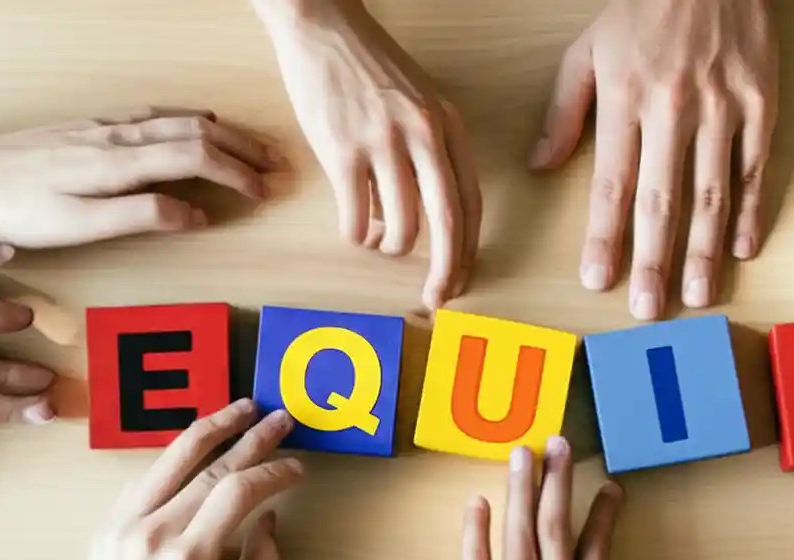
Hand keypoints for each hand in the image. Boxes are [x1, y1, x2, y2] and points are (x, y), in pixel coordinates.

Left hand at [0, 106, 278, 246]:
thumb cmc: (16, 212)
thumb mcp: (79, 227)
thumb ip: (141, 217)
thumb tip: (196, 214)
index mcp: (119, 162)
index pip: (197, 157)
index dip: (238, 172)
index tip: (267, 191)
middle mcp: (118, 136)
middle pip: (197, 131)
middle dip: (244, 148)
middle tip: (279, 168)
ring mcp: (105, 126)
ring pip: (179, 119)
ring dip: (224, 132)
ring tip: (254, 148)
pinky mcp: (91, 125)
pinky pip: (156, 113)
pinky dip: (191, 119)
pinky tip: (199, 123)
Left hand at [37, 400, 302, 559]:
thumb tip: (269, 517)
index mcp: (188, 558)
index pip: (240, 492)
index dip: (275, 472)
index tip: (299, 467)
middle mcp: (153, 531)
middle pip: (211, 466)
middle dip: (252, 437)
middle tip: (280, 418)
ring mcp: (123, 524)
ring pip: (172, 458)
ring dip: (211, 428)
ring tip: (240, 409)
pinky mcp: (107, 525)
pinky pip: (147, 477)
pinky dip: (176, 457)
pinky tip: (198, 448)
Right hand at [254, 0, 480, 309]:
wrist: (322, 27)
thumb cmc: (368, 69)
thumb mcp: (418, 103)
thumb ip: (428, 153)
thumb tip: (421, 212)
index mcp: (448, 125)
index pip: (471, 200)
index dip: (469, 248)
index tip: (462, 278)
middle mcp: (423, 135)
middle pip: (448, 221)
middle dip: (446, 270)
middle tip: (437, 298)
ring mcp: (383, 142)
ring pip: (402, 225)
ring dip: (390, 248)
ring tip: (379, 244)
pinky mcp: (341, 150)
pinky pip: (357, 216)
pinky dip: (357, 235)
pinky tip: (354, 230)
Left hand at [446, 437, 697, 559]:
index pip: (600, 548)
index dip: (604, 512)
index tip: (609, 484)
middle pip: (555, 526)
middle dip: (557, 481)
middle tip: (557, 442)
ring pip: (517, 534)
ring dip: (518, 490)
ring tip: (520, 453)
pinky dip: (474, 531)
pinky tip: (475, 501)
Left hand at [532, 0, 777, 318]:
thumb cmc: (643, 6)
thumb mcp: (588, 49)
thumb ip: (565, 111)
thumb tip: (542, 165)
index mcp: (626, 98)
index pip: (612, 183)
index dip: (604, 236)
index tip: (597, 279)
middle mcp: (673, 108)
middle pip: (661, 199)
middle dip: (653, 260)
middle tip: (647, 309)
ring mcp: (722, 106)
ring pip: (712, 191)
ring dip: (703, 248)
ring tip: (697, 295)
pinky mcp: (761, 99)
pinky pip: (755, 165)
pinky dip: (751, 208)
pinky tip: (743, 248)